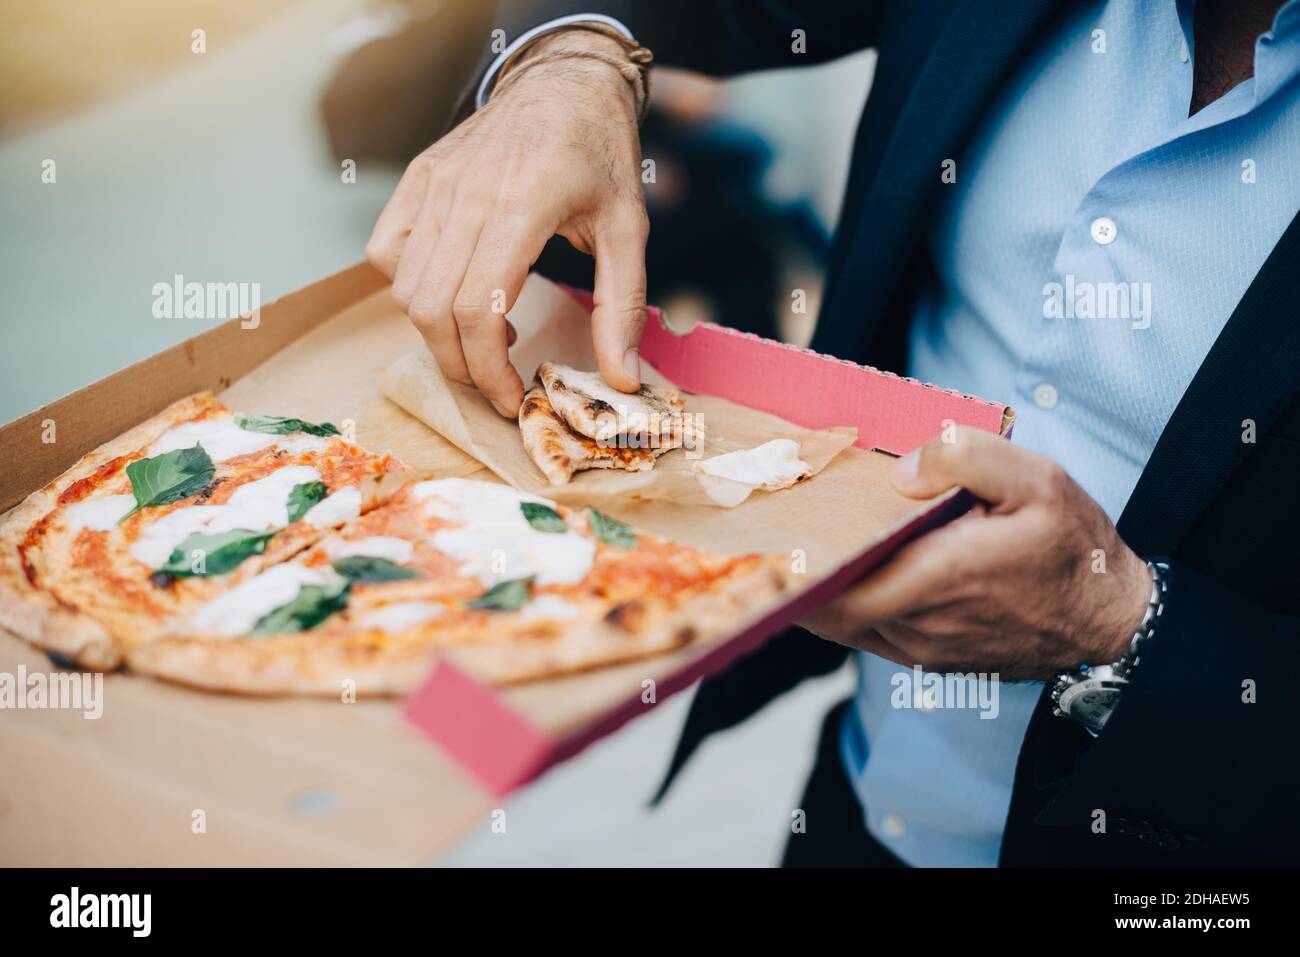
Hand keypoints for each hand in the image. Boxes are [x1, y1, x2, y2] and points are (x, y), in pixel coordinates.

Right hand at [366, 29, 649, 415]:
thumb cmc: (601, 156)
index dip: (488, 369)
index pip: (479, 309)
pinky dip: (408, 289)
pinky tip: (453, 294)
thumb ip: (622, 306)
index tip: (512, 398)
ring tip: (483, 339)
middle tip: (496, 384)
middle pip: (433, 308)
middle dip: (461, 365)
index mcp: (525, 204)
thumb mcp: (629, 229)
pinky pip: (386, 252)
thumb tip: (621, 377)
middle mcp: (469, 192)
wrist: (566, 82)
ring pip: (405, 286)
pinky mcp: (418, 178)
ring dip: (436, 334)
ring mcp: (436, 183)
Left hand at [800, 427, 1150, 679]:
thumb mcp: (1035, 479)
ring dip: (820, 590)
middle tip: (772, 531)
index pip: (838, 591)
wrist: (1110, 620)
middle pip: (829, 608)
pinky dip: (847, 604)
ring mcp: (923, 648)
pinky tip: (844, 570)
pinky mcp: (930, 658)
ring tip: (802, 544)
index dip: (794, 572)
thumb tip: (899, 472)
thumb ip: (964, 458)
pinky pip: (868, 632)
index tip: (768, 537)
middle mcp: (923, 624)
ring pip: (845, 623)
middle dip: (796, 575)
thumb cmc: (1072, 548)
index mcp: (942, 577)